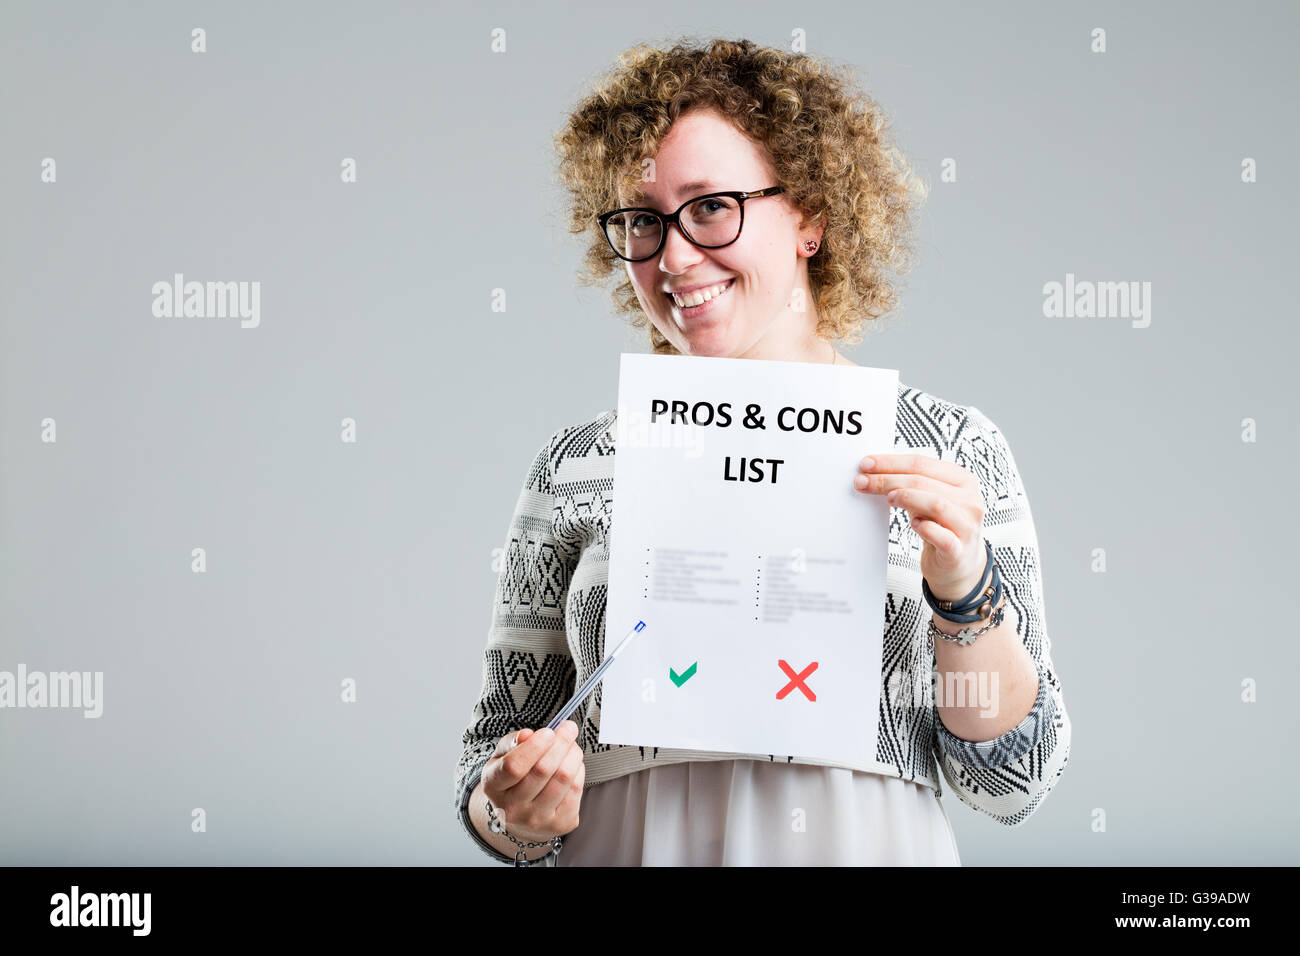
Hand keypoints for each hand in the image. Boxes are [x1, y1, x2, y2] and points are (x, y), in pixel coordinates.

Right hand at [481, 720, 584, 839]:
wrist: (520, 816)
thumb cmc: (512, 779)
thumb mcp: (502, 757)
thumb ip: (512, 742)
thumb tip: (528, 734)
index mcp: (493, 786)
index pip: (513, 766)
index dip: (535, 746)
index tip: (548, 731)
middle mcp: (513, 808)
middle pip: (543, 770)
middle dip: (561, 743)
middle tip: (569, 728)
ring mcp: (536, 820)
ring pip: (563, 779)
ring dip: (573, 755)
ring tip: (572, 745)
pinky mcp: (559, 825)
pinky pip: (576, 790)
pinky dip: (578, 771)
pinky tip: (574, 764)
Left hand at [853, 453, 986, 599]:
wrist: (958, 563)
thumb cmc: (940, 526)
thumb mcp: (928, 499)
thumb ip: (909, 485)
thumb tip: (872, 471)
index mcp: (962, 480)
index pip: (922, 463)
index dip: (891, 462)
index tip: (866, 464)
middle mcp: (969, 500)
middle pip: (924, 481)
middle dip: (888, 479)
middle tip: (862, 481)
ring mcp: (967, 525)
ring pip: (936, 503)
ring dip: (907, 497)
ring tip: (887, 498)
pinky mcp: (959, 550)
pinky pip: (943, 537)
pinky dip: (926, 528)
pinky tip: (913, 524)